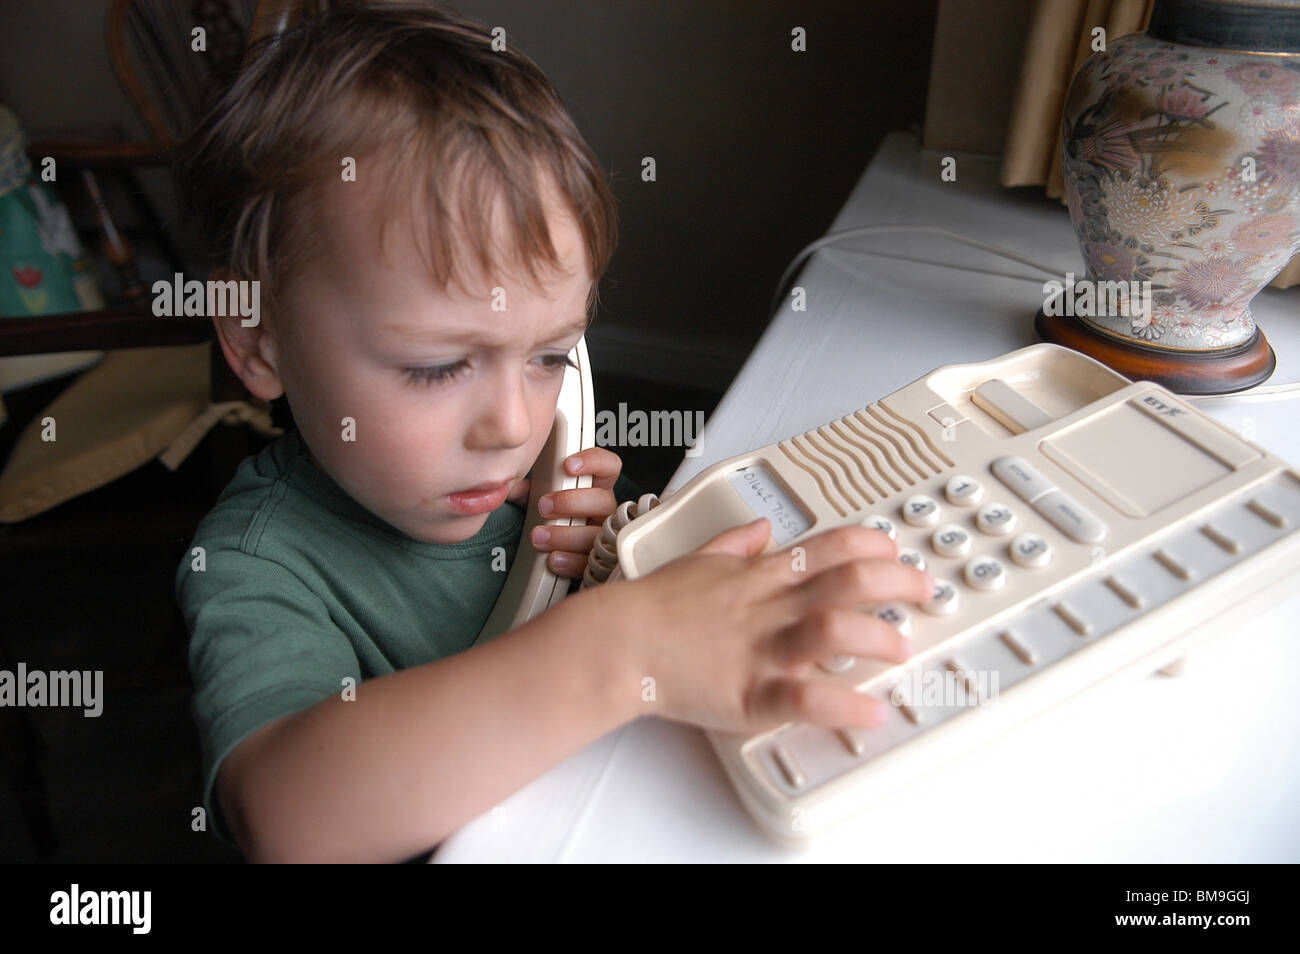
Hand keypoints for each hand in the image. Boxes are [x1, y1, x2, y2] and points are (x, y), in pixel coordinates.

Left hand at [524, 447, 623, 578]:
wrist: (554, 558)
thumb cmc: (554, 523)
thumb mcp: (541, 501)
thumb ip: (529, 490)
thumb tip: (511, 485)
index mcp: (595, 490)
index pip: (608, 467)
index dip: (594, 462)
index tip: (568, 466)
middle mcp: (605, 513)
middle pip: (603, 500)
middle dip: (571, 502)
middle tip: (544, 507)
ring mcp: (604, 538)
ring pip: (596, 534)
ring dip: (565, 535)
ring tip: (539, 537)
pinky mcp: (598, 564)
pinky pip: (590, 564)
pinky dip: (570, 561)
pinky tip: (553, 559)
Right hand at [608, 519, 932, 734]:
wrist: (617, 644)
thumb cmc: (653, 606)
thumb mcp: (697, 560)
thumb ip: (735, 545)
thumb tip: (761, 529)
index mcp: (761, 575)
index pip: (830, 546)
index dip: (873, 545)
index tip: (897, 551)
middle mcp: (770, 607)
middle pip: (848, 581)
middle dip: (898, 582)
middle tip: (925, 591)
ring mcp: (763, 650)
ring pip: (835, 630)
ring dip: (879, 636)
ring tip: (902, 647)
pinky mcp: (751, 694)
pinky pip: (805, 698)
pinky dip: (844, 705)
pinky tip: (872, 711)